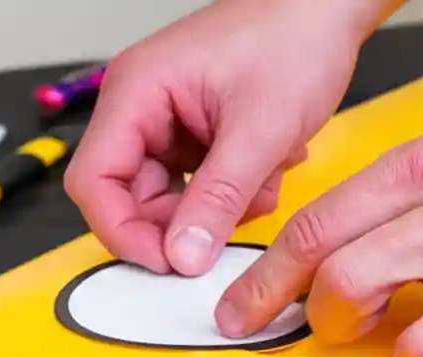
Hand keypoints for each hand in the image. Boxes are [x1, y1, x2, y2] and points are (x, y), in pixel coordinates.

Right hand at [65, 0, 369, 275]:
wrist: (328, 12)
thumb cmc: (294, 41)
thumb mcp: (260, 130)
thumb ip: (218, 198)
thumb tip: (182, 257)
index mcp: (136, 92)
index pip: (94, 180)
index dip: (121, 231)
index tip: (164, 265)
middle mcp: (142, 107)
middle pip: (129, 197)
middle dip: (180, 223)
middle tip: (226, 233)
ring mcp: (169, 122)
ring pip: (170, 199)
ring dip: (216, 209)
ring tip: (262, 181)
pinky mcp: (197, 135)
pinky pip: (199, 188)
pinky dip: (233, 194)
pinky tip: (268, 170)